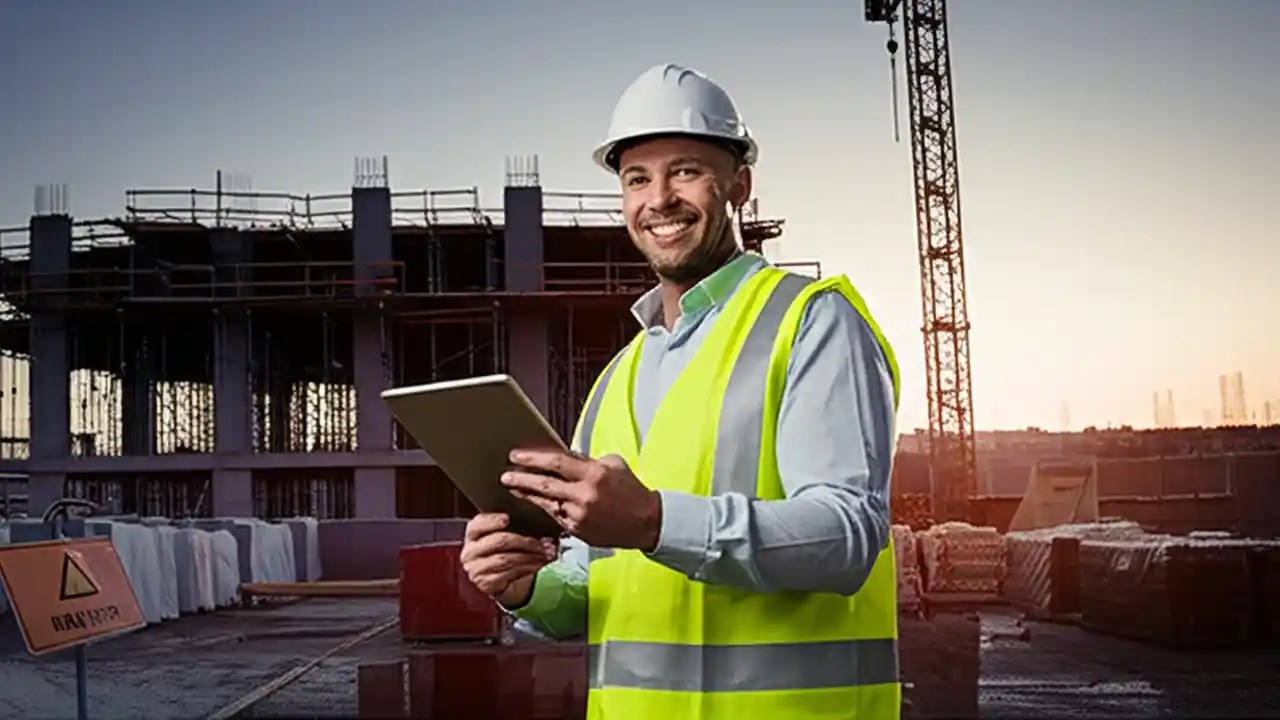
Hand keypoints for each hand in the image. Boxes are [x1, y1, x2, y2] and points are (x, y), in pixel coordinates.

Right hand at [459, 512, 557, 606]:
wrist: (507, 581)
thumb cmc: (509, 552)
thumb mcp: (512, 534)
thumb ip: (520, 525)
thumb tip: (547, 523)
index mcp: (473, 535)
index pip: (477, 524)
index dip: (492, 521)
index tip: (507, 519)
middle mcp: (469, 552)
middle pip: (498, 540)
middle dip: (523, 541)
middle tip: (540, 544)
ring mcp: (475, 569)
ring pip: (505, 558)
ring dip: (528, 557)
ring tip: (542, 556)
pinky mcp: (484, 583)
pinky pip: (507, 573)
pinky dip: (524, 570)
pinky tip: (534, 568)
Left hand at [502, 449, 661, 551]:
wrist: (646, 522)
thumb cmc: (631, 490)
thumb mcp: (613, 465)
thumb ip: (587, 461)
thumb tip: (564, 458)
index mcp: (593, 474)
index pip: (556, 462)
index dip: (533, 458)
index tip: (516, 456)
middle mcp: (584, 495)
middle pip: (544, 484)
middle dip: (521, 479)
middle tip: (505, 475)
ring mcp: (580, 515)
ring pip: (546, 503)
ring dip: (528, 495)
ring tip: (514, 489)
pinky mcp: (578, 531)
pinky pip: (555, 517)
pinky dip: (545, 509)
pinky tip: (535, 503)